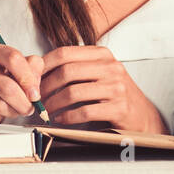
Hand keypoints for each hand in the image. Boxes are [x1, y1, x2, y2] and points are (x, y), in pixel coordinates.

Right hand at [0, 44, 44, 123]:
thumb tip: (36, 84)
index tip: (35, 94)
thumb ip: (30, 69)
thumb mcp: (12, 70)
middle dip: (23, 103)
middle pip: (8, 87)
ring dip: (12, 112)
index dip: (28, 79)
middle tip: (27, 108)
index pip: (14, 58)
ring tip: (11, 110)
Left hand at [38, 45, 164, 132]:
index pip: (64, 53)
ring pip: (73, 92)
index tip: (32, 78)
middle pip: (66, 72)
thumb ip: (75, 68)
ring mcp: (116, 87)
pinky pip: (84, 111)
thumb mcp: (98, 73)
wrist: (142, 116)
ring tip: (46, 111)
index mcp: (102, 54)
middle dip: (46, 87)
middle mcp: (111, 67)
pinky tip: (61, 120)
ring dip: (54, 104)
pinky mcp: (119, 108)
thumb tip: (38, 69)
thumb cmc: (113, 94)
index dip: (43, 66)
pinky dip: (67, 117)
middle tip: (36, 98)